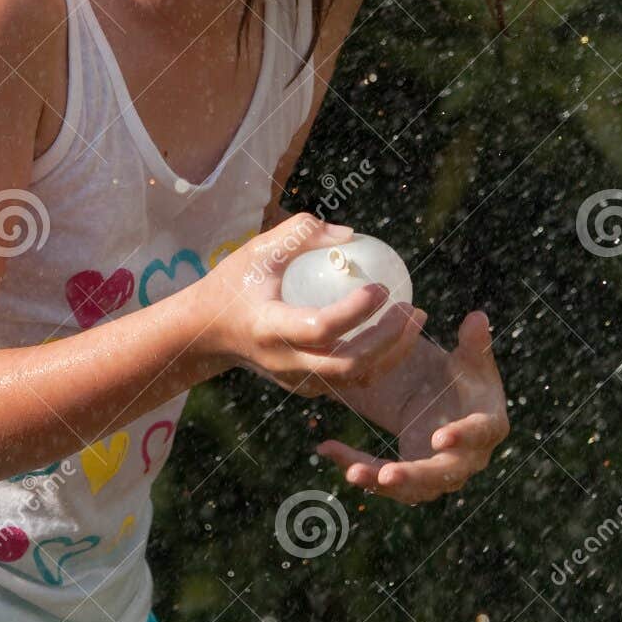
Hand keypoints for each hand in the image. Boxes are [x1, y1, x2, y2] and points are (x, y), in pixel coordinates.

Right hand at [190, 212, 427, 399]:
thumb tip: (350, 235)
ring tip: (414, 319)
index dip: (356, 311)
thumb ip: (299, 232)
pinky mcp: (306, 388)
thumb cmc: (234, 283)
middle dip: (388, 340)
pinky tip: (395, 332)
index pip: (320, 328)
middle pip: (348, 365)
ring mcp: (296, 382)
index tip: (382, 286)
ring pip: (355, 380)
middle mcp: (285, 364)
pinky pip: (350, 381)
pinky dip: (378, 360)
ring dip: (392, 353)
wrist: (207, 332)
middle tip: (411, 308)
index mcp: (269, 329)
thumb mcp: (258, 249)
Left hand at [316, 310, 508, 503]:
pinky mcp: (410, 478)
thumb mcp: (468, 358)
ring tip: (352, 471)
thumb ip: (474, 342)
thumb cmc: (461, 377)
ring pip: (411, 488)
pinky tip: (328, 449)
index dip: (464, 437)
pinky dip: (357, 466)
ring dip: (380, 481)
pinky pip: (383, 478)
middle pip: (443, 474)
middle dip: (415, 476)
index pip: (480, 434)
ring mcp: (438, 472)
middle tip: (387, 474)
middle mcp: (468, 457)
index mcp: (488, 425)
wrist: (440, 395)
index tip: (439, 437)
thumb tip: (478, 317)